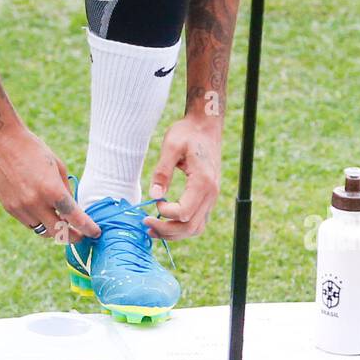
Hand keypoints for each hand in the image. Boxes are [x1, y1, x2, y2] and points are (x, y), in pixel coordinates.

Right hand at [0, 123, 100, 242]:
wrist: (2, 142)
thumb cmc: (33, 150)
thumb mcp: (57, 166)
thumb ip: (65, 191)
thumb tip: (71, 211)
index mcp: (52, 189)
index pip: (75, 218)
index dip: (88, 228)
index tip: (95, 232)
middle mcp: (36, 202)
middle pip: (59, 232)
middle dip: (72, 236)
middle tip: (80, 235)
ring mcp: (21, 208)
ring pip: (42, 230)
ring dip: (53, 228)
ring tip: (59, 220)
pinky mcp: (9, 208)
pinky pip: (29, 223)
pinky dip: (39, 221)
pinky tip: (42, 211)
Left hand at [144, 117, 221, 240]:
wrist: (206, 126)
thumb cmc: (187, 133)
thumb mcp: (171, 146)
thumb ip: (162, 172)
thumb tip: (154, 195)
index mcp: (203, 182)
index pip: (183, 212)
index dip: (166, 213)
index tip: (155, 202)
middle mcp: (211, 193)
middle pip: (190, 227)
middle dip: (167, 230)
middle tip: (146, 225)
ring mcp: (212, 197)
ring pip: (196, 228)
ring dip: (174, 234)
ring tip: (153, 230)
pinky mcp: (208, 197)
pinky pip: (198, 221)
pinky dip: (182, 228)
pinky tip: (167, 222)